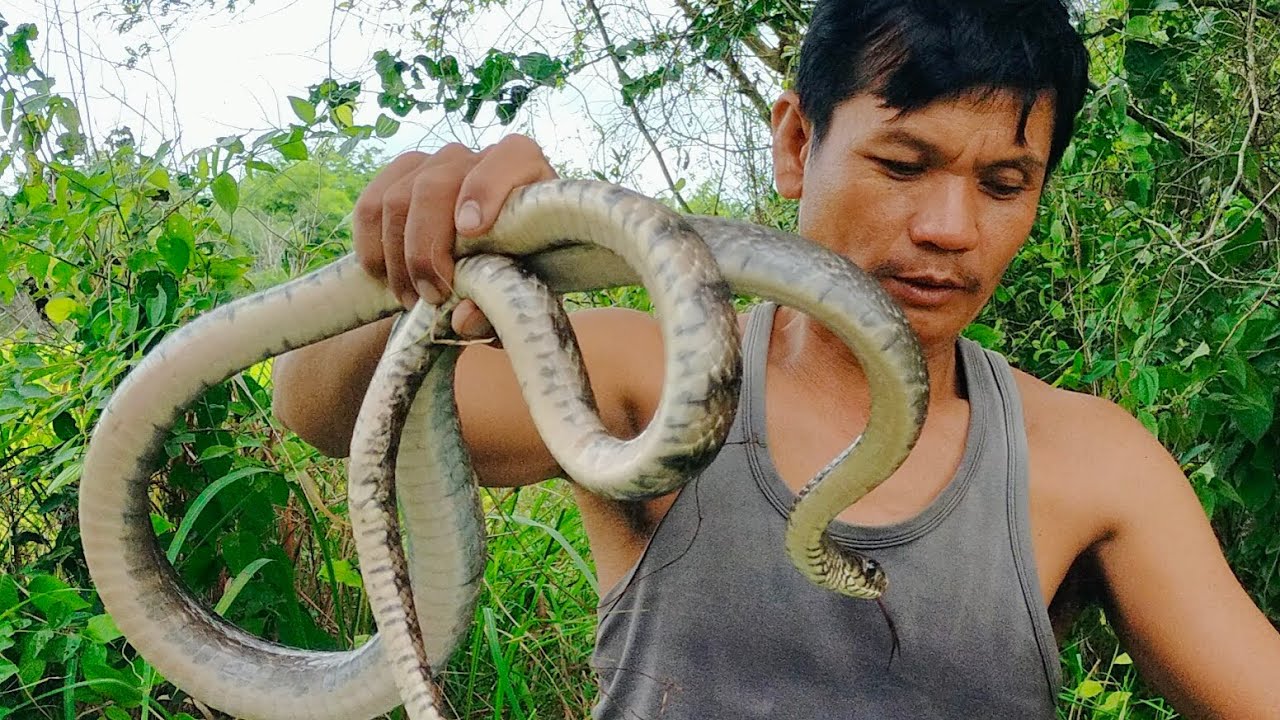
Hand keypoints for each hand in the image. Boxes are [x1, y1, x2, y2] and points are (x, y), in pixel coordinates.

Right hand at [351, 134, 557, 337]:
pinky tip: (384, 277)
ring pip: (398, 199)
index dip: (487, 189)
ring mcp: (434, 162)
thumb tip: (463, 316)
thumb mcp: (514, 298)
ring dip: (399, 257)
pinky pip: (370, 205)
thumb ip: (498, 309)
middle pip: (437, 184)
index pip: (511, 156)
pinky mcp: (400, 174)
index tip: (471, 231)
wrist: (482, 264)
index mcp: (526, 172)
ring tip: (411, 298)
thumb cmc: (512, 275)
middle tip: (431, 295)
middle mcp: (478, 157)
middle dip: (427, 247)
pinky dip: (371, 246)